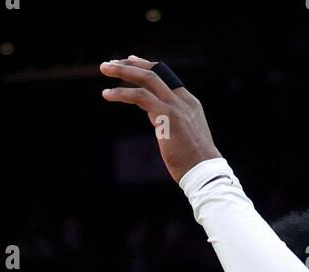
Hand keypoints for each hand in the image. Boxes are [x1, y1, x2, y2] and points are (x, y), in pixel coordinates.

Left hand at [100, 55, 221, 182]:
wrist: (204, 173)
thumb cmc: (192, 162)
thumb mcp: (181, 135)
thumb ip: (168, 120)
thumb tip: (153, 116)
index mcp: (189, 102)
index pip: (166, 76)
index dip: (146, 67)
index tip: (129, 61)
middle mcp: (183, 100)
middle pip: (156, 71)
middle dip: (131, 64)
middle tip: (110, 64)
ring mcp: (176, 106)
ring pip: (147, 79)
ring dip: (123, 71)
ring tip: (104, 68)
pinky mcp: (167, 116)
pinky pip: (140, 96)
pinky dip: (122, 93)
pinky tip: (107, 94)